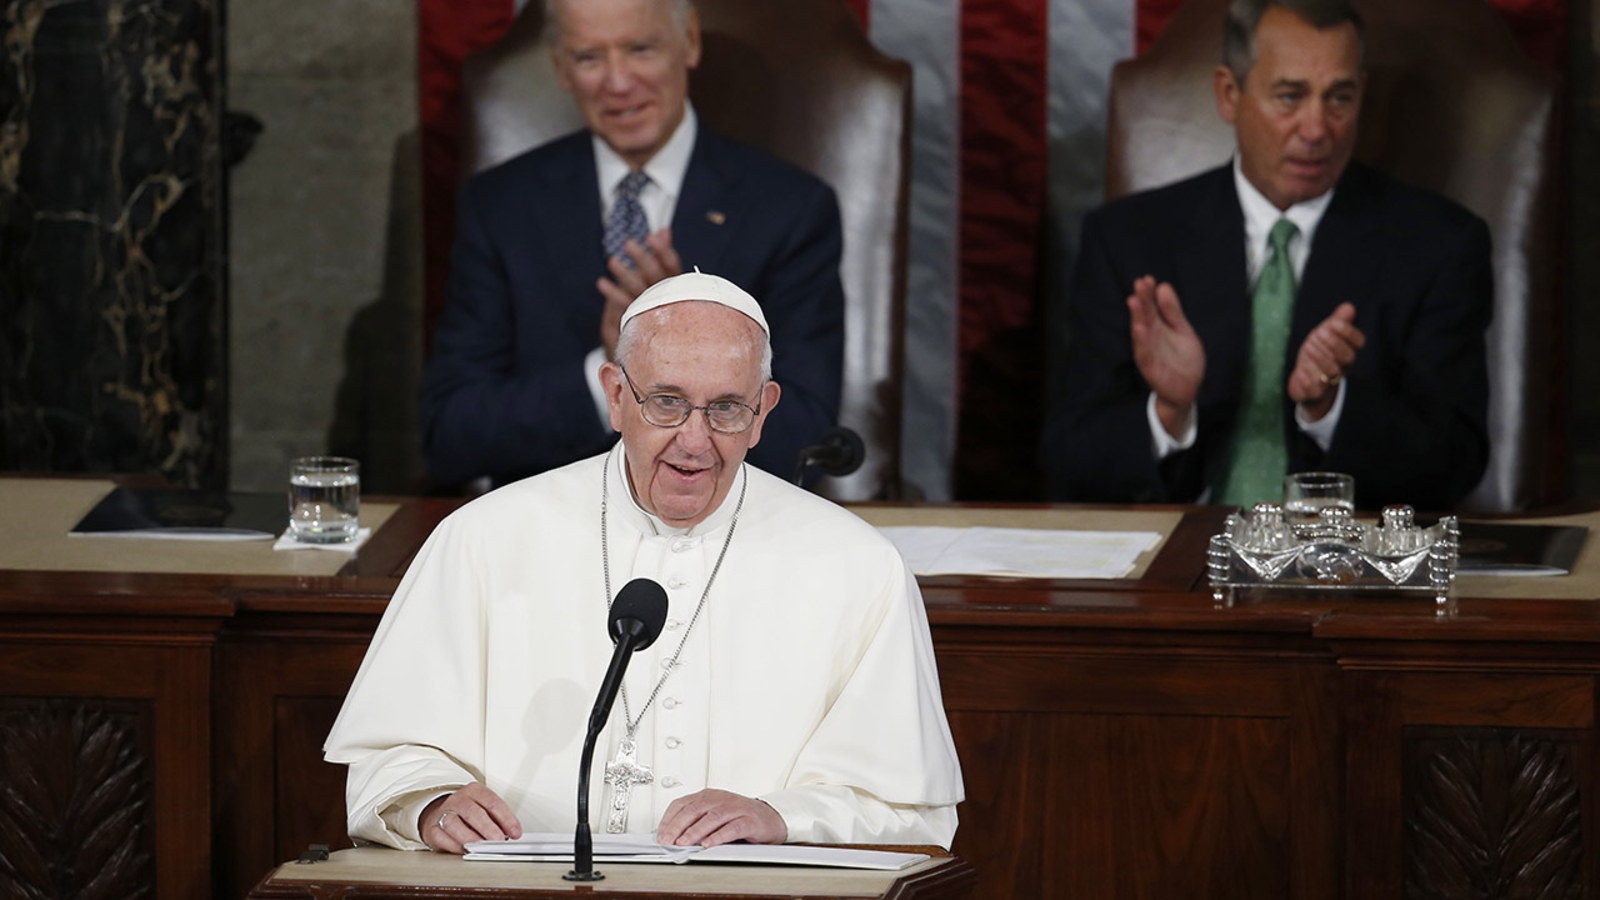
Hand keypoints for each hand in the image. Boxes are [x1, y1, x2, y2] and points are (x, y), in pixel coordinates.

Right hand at [419, 783, 522, 853]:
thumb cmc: (467, 813)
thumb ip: (497, 820)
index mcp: (474, 791)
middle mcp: (458, 800)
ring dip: (470, 837)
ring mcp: (443, 813)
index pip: (492, 802)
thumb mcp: (484, 809)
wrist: (439, 813)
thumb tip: (511, 835)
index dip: (506, 818)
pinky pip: (443, 837)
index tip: (515, 832)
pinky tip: (465, 850)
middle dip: (488, 828)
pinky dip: (455, 846)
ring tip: (482, 847)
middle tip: (499, 840)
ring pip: (454, 824)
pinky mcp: (433, 828)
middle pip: (473, 812)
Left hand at [598, 227, 682, 358]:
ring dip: (624, 274)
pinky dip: (613, 294)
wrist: (670, 339)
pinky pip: (626, 306)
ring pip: (639, 290)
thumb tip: (665, 229)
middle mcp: (669, 296)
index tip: (652, 236)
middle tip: (628, 243)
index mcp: (679, 284)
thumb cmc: (669, 297)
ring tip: (612, 261)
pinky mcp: (641, 320)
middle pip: (656, 275)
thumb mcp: (668, 273)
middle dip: (642, 258)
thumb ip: (664, 252)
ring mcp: (654, 308)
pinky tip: (602, 283)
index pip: (672, 265)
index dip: (663, 250)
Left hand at [655, 789, 787, 847]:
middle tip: (668, 840)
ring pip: (712, 817)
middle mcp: (720, 799)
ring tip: (684, 843)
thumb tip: (672, 836)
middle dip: (678, 826)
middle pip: (694, 809)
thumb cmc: (739, 816)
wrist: (770, 817)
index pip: (683, 803)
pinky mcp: (749, 820)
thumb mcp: (714, 814)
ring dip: (695, 831)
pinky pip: (732, 828)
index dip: (669, 819)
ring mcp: (735, 808)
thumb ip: (695, 821)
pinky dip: (718, 836)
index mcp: (708, 795)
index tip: (660, 834)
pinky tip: (709, 844)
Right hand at [1126, 276, 1204, 437]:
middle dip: (1141, 301)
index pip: (1151, 307)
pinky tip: (1139, 329)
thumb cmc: (1182, 360)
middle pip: (1144, 317)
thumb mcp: (1182, 330)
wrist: (1187, 390)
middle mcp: (1150, 339)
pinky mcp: (1151, 369)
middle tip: (1139, 283)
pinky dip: (1141, 342)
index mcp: (1158, 328)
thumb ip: (1173, 311)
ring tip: (1134, 301)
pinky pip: (1144, 354)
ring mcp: (1149, 353)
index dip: (1148, 294)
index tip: (1147, 278)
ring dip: (1136, 318)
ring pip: (1141, 334)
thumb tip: (1163, 286)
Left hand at [1287, 302, 1364, 420]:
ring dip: (1320, 356)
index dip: (1348, 332)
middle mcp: (1342, 366)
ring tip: (1308, 344)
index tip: (1333, 322)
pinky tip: (1300, 369)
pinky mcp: (1316, 393)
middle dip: (1334, 343)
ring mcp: (1330, 380)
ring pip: (1332, 371)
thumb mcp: (1324, 336)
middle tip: (1318, 333)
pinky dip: (1307, 378)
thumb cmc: (1318, 355)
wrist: (1305, 384)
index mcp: (1347, 350)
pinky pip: (1315, 388)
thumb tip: (1348, 306)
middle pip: (1347, 356)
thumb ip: (1336, 322)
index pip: (1358, 342)